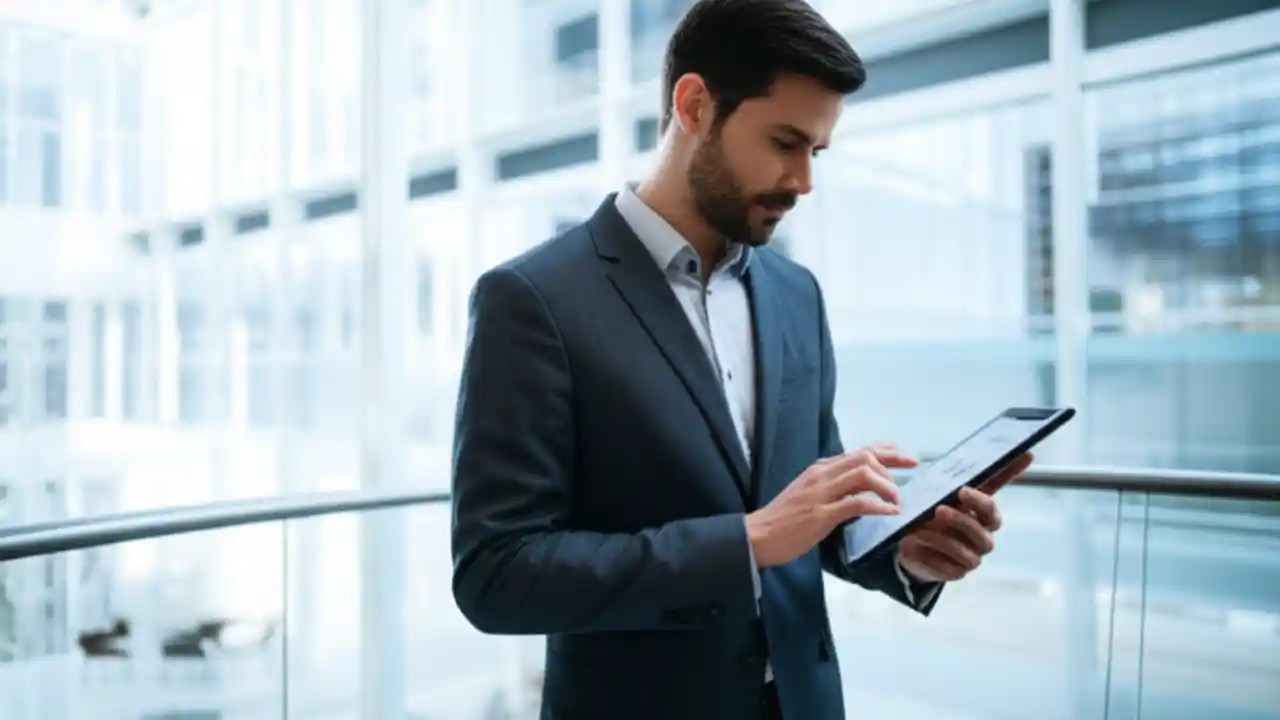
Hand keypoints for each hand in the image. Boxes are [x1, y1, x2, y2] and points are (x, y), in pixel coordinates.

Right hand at [747, 445, 916, 567]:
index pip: (859, 451)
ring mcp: (821, 493)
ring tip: (896, 499)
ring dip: (886, 485)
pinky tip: (890, 513)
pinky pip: (857, 503)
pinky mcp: (821, 514)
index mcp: (820, 469)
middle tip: (909, 477)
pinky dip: (878, 506)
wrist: (757, 535)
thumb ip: (833, 486)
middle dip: (893, 463)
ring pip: (863, 474)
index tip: (906, 457)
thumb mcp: (810, 494)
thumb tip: (860, 487)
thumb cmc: (784, 518)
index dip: (887, 451)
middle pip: (865, 457)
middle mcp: (822, 475)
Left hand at [898, 452, 1032, 582]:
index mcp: (985, 516)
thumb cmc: (933, 515)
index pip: (996, 500)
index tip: (979, 480)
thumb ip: (951, 481)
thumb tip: (962, 453)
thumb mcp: (939, 496)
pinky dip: (930, 555)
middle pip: (984, 528)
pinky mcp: (955, 573)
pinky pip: (947, 567)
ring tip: (921, 528)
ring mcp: (972, 557)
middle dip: (962, 518)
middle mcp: (984, 537)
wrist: (914, 546)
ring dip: (942, 538)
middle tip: (940, 508)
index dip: (1005, 482)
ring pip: (965, 550)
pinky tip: (916, 545)